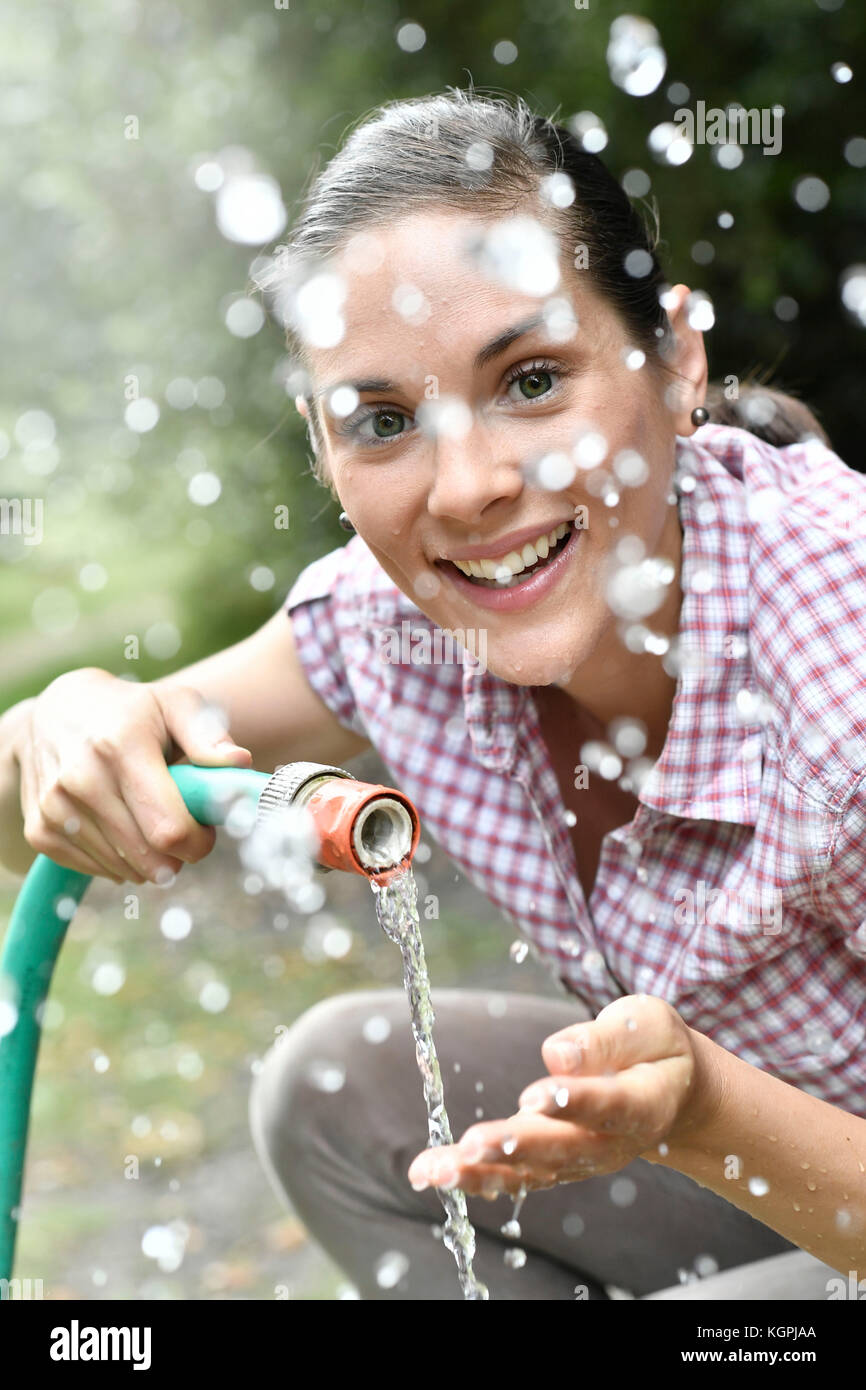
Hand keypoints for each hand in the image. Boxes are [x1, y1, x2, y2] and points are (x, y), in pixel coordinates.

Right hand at [13, 668, 250, 883]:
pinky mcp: (40, 828)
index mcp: (121, 747)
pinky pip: (94, 870)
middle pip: (149, 857)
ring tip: (150, 820)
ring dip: (149, 859)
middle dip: (178, 854)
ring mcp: (56, 806)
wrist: (57, 713)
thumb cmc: (131, 711)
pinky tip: (123, 831)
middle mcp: (82, 778)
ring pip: (123, 869)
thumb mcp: (174, 704)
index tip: (206, 831)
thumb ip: (209, 735)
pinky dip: (117, 861)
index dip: (198, 843)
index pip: (169, 828)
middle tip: (182, 828)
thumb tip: (239, 762)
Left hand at [407, 994, 719, 1197]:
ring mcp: (581, 1161)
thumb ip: (604, 1040)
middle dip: (512, 1148)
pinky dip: (475, 1178)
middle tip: (469, 1146)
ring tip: (431, 1170)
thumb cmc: (654, 1047)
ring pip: (529, 1173)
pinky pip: (516, 1177)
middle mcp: (610, 1144)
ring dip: (478, 1173)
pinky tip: (434, 1173)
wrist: (673, 1090)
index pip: (606, 1104)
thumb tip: (556, 1054)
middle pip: (559, 1150)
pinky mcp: (556, 1164)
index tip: (533, 1096)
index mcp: (642, 1104)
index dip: (571, 1101)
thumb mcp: (645, 1025)